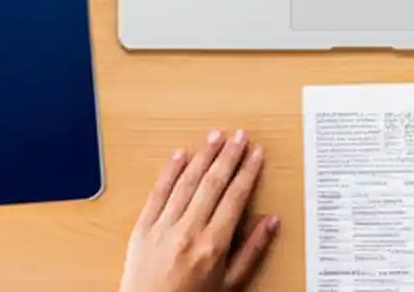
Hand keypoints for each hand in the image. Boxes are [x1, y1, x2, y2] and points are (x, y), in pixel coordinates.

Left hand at [119, 130, 278, 291]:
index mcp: (213, 245)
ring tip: (216, 137)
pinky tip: (180, 155)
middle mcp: (188, 231)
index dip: (247, 172)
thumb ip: (252, 251)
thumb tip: (271, 222)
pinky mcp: (142, 228)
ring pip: (187, 182)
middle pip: (213, 183)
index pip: (235, 197)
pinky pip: (158, 193)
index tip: (256, 154)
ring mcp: (163, 227)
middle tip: (240, 136)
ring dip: (203, 156)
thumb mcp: (230, 285)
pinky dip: (169, 172)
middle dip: (229, 156)